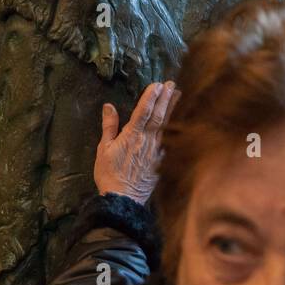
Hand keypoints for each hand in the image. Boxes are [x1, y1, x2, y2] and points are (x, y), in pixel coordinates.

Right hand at [94, 81, 177, 203]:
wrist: (123, 200)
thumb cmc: (109, 174)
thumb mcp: (103, 149)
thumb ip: (109, 126)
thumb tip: (109, 106)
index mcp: (132, 135)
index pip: (143, 110)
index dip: (151, 96)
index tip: (158, 84)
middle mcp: (147, 140)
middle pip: (159, 115)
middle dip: (165, 98)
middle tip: (171, 84)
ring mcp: (157, 151)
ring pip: (167, 125)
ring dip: (172, 109)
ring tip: (178, 95)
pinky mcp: (162, 161)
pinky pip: (170, 141)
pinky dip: (176, 128)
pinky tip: (180, 121)